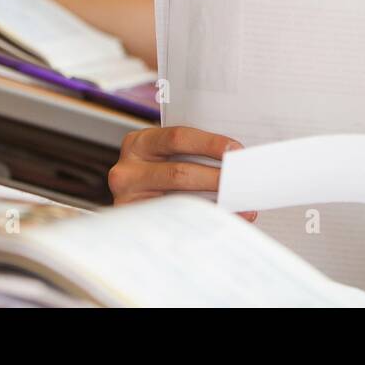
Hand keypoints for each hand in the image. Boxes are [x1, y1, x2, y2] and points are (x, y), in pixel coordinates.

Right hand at [108, 125, 256, 220]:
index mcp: (139, 143)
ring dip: (215, 204)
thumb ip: (191, 153)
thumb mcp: (165, 156)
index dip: (210, 144)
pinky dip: (203, 223)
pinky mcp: (136, 226)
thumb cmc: (157, 173)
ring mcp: (127, 201)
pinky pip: (175, 225)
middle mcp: (128, 170)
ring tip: (243, 206)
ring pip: (179, 203)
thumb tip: (236, 158)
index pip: (178, 137)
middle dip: (216, 178)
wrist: (121, 214)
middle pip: (180, 173)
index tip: (236, 151)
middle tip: (243, 183)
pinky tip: (223, 223)